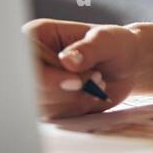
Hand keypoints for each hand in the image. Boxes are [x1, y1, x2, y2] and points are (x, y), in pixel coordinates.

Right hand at [23, 19, 146, 118]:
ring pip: (41, 105)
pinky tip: (93, 96)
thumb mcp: (108, 41)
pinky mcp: (45, 102)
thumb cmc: (116, 46)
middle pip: (31, 87)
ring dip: (74, 101)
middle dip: (67, 91)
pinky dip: (77, 110)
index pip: (26, 60)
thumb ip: (89, 49)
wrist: (126, 67)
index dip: (48, 77)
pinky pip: (53, 116)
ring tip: (97, 83)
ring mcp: (36, 83)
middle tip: (97, 78)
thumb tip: (67, 59)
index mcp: (37, 35)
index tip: (77, 82)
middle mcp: (31, 60)